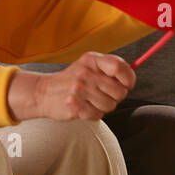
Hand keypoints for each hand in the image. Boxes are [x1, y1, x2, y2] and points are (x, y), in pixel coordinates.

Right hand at [6, 52, 135, 121]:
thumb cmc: (72, 80)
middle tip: (102, 94)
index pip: (119, 66)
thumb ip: (109, 69)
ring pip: (110, 106)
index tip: (127, 84)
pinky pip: (98, 115)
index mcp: (91, 60)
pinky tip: (84, 108)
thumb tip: (131, 79)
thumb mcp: (88, 66)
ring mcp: (79, 90)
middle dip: (115, 97)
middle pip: (119, 91)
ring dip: (103, 107)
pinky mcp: (75, 106)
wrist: (44, 92)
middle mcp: (85, 73)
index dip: (128, 78)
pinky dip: (94, 114)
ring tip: (90, 101)